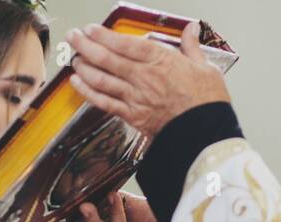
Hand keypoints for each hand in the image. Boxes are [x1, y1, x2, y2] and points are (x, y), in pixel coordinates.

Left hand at [67, 21, 230, 138]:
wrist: (205, 133)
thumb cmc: (207, 101)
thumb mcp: (205, 67)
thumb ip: (191, 47)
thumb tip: (191, 29)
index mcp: (161, 60)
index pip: (125, 44)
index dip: (104, 35)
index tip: (91, 29)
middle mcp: (143, 77)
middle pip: (107, 58)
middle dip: (85, 45)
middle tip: (73, 37)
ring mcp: (135, 97)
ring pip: (101, 79)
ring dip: (83, 67)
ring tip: (73, 58)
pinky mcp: (131, 115)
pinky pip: (104, 102)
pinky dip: (87, 92)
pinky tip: (76, 83)